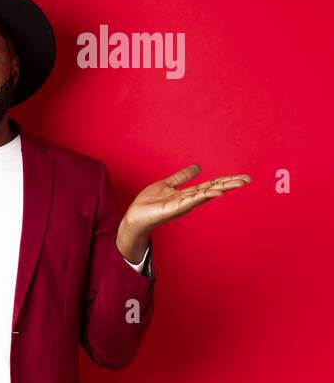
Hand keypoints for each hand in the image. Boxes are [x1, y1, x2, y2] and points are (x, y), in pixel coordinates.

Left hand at [116, 164, 250, 262]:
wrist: (135, 215)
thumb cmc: (149, 202)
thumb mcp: (168, 184)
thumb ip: (182, 177)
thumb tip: (198, 167)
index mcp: (189, 193)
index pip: (211, 184)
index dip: (226, 180)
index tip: (242, 177)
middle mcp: (189, 199)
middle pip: (214, 189)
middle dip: (230, 184)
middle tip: (248, 179)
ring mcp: (184, 204)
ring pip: (206, 194)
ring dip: (222, 188)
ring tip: (238, 183)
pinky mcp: (175, 208)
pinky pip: (192, 200)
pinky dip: (204, 195)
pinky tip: (215, 192)